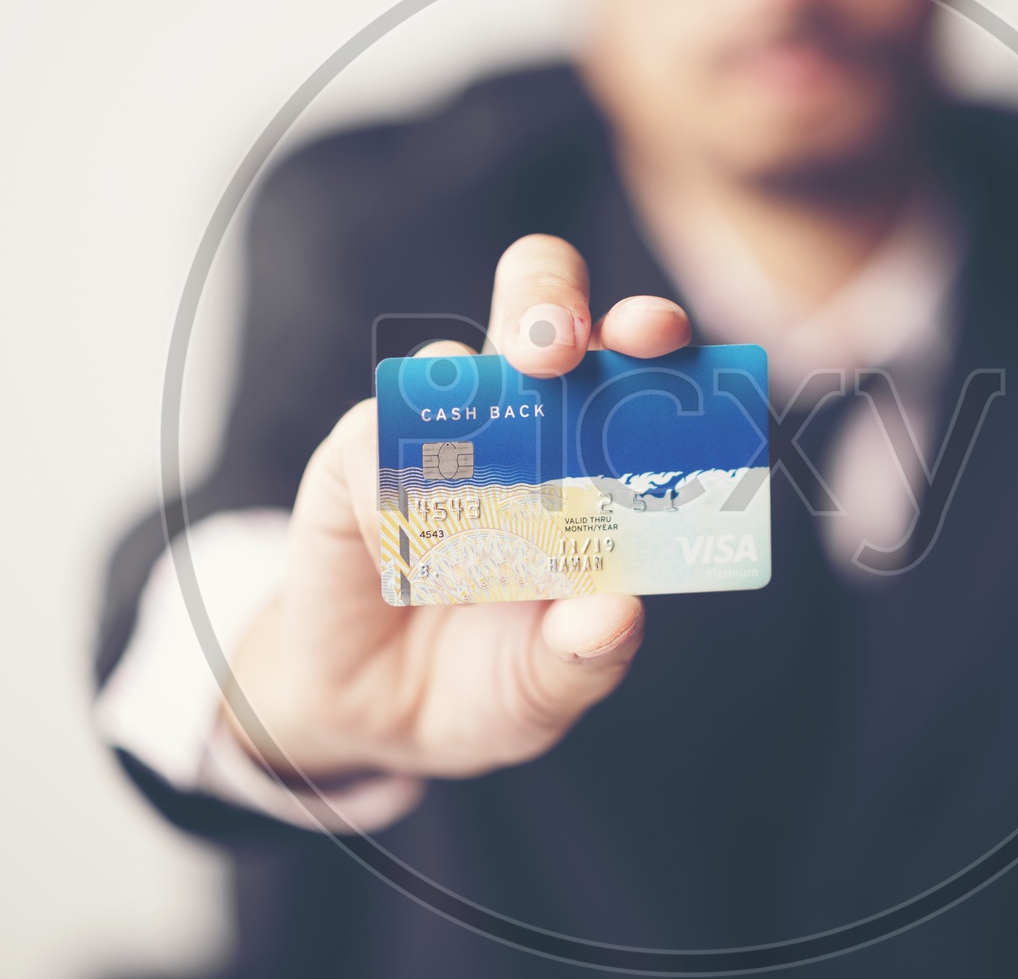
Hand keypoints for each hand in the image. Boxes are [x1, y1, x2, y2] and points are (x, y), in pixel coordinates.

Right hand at [222, 235, 691, 780]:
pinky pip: (371, 442)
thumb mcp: (545, 688)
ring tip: (490, 443)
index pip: (635, 370)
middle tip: (557, 349)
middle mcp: (520, 425)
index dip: (651, 338)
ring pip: (450, 359)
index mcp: (596, 461)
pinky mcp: (357, 460)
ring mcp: (435, 434)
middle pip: (540, 313)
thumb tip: (618, 617)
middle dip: (550, 302)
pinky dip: (389, 487)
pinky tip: (400, 549)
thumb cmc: (489, 680)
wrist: (375, 716)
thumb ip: (582, 658)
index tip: (660, 339)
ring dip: (468, 382)